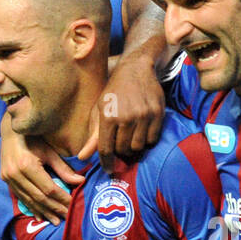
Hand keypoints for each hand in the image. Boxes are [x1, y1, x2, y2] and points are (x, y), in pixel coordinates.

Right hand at [0, 131, 79, 221]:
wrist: (10, 130)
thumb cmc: (33, 138)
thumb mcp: (49, 151)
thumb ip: (63, 168)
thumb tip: (80, 181)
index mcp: (27, 165)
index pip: (48, 188)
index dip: (61, 198)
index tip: (72, 204)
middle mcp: (15, 173)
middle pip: (38, 197)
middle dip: (54, 208)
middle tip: (66, 217)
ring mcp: (8, 177)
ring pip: (29, 200)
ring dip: (43, 211)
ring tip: (56, 221)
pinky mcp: (5, 179)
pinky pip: (20, 197)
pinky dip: (31, 207)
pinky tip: (40, 216)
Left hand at [95, 54, 165, 169]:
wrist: (136, 70)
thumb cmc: (114, 91)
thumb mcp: (99, 110)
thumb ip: (93, 136)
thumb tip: (82, 157)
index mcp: (108, 116)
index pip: (106, 149)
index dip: (107, 163)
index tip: (108, 170)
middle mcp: (126, 117)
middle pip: (123, 150)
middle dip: (120, 150)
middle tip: (120, 144)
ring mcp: (144, 115)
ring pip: (138, 147)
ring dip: (134, 146)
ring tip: (131, 137)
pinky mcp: (157, 114)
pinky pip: (152, 140)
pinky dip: (147, 140)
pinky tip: (142, 130)